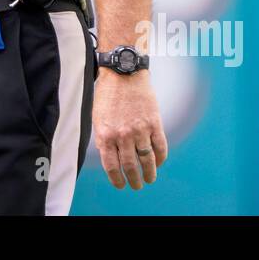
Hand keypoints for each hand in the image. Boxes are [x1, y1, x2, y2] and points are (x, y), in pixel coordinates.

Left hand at [91, 69, 167, 188]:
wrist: (124, 73)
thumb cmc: (108, 95)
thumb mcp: (98, 117)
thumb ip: (103, 138)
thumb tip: (108, 158)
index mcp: (105, 135)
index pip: (111, 166)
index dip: (117, 180)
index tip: (121, 185)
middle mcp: (122, 135)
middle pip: (130, 166)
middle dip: (134, 180)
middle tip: (136, 185)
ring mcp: (140, 130)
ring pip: (147, 160)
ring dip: (149, 173)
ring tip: (149, 179)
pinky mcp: (154, 123)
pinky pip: (160, 147)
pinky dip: (160, 158)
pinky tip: (158, 163)